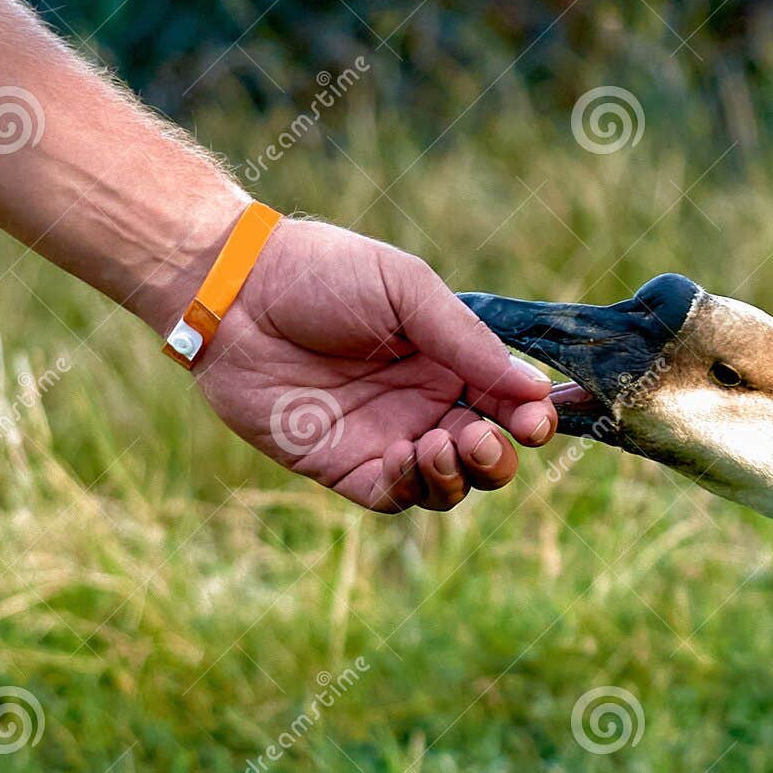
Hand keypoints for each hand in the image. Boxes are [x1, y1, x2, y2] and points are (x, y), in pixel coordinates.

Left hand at [188, 219, 556, 511]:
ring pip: (450, 486)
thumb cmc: (322, 274)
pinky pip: (396, 498)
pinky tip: (405, 454)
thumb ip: (469, 342)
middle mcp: (426, 405)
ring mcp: (388, 439)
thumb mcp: (407, 291)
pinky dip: (413, 487)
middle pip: (489, 457)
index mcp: (450, 361)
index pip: (510, 405)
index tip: (534, 420)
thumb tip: (537, 389)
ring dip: (459, 476)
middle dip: (498, 457)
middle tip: (479, 437)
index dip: (531, 420)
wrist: (234, 292)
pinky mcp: (345, 466)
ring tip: (437, 445)